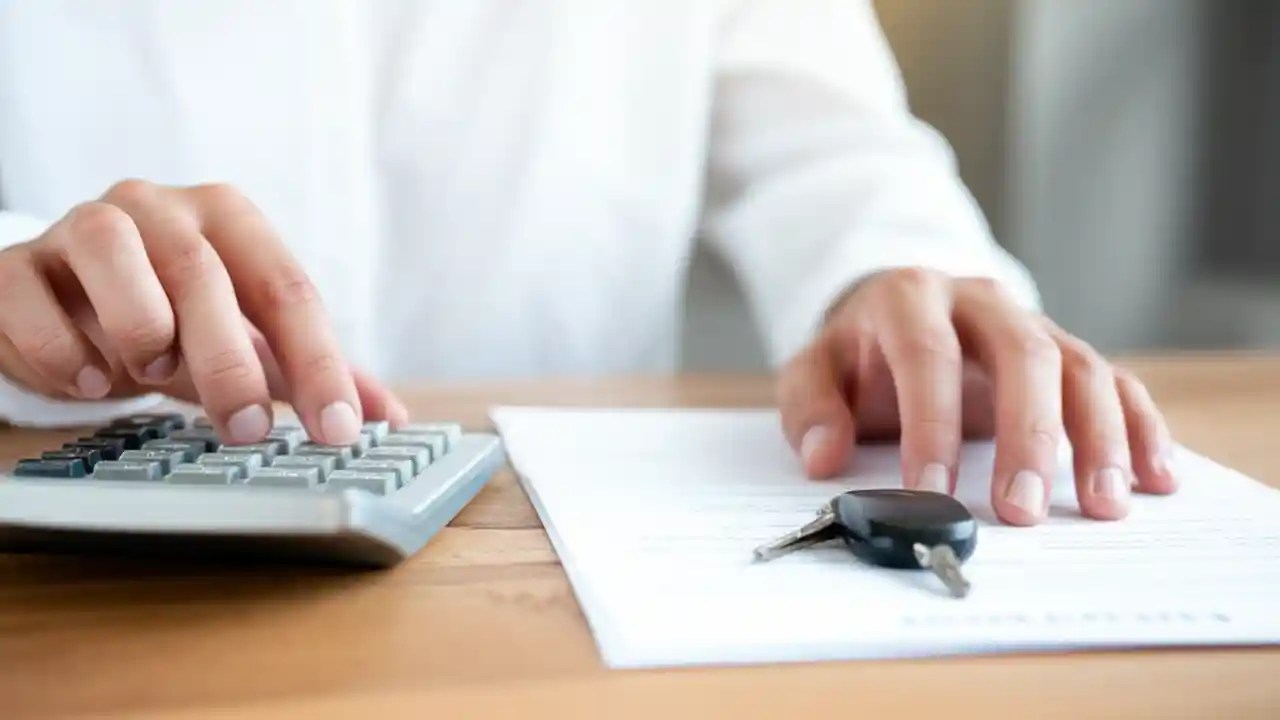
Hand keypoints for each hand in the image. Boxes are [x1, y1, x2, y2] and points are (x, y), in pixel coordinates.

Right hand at [0, 180, 406, 443]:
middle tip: (246, 429)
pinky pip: (29, 297)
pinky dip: (64, 350)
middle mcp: (158, 207)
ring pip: (112, 256)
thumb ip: (314, 369)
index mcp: (228, 218)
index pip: (287, 287)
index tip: (339, 429)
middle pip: (203, 272)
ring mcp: (81, 225)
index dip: (319, 362)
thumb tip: (391, 415)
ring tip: (153, 374)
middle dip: (230, 362)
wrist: (69, 305)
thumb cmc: (173, 317)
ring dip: (141, 332)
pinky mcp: (16, 264)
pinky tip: (88, 379)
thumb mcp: (247, 338)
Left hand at [777, 268, 1176, 525]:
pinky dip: (1140, 427)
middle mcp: (981, 302)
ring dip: (1098, 438)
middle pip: (1023, 355)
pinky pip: (1116, 381)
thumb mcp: (814, 370)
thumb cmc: (858, 353)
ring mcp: (1032, 323)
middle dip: (1027, 436)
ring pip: (1081, 366)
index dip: (929, 426)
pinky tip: (1154, 478)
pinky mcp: (1066, 352)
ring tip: (1103, 505)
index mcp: (910, 299)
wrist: (897, 314)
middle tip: (1021, 511)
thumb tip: (824, 458)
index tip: (928, 492)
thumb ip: (809, 408)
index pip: (927, 357)